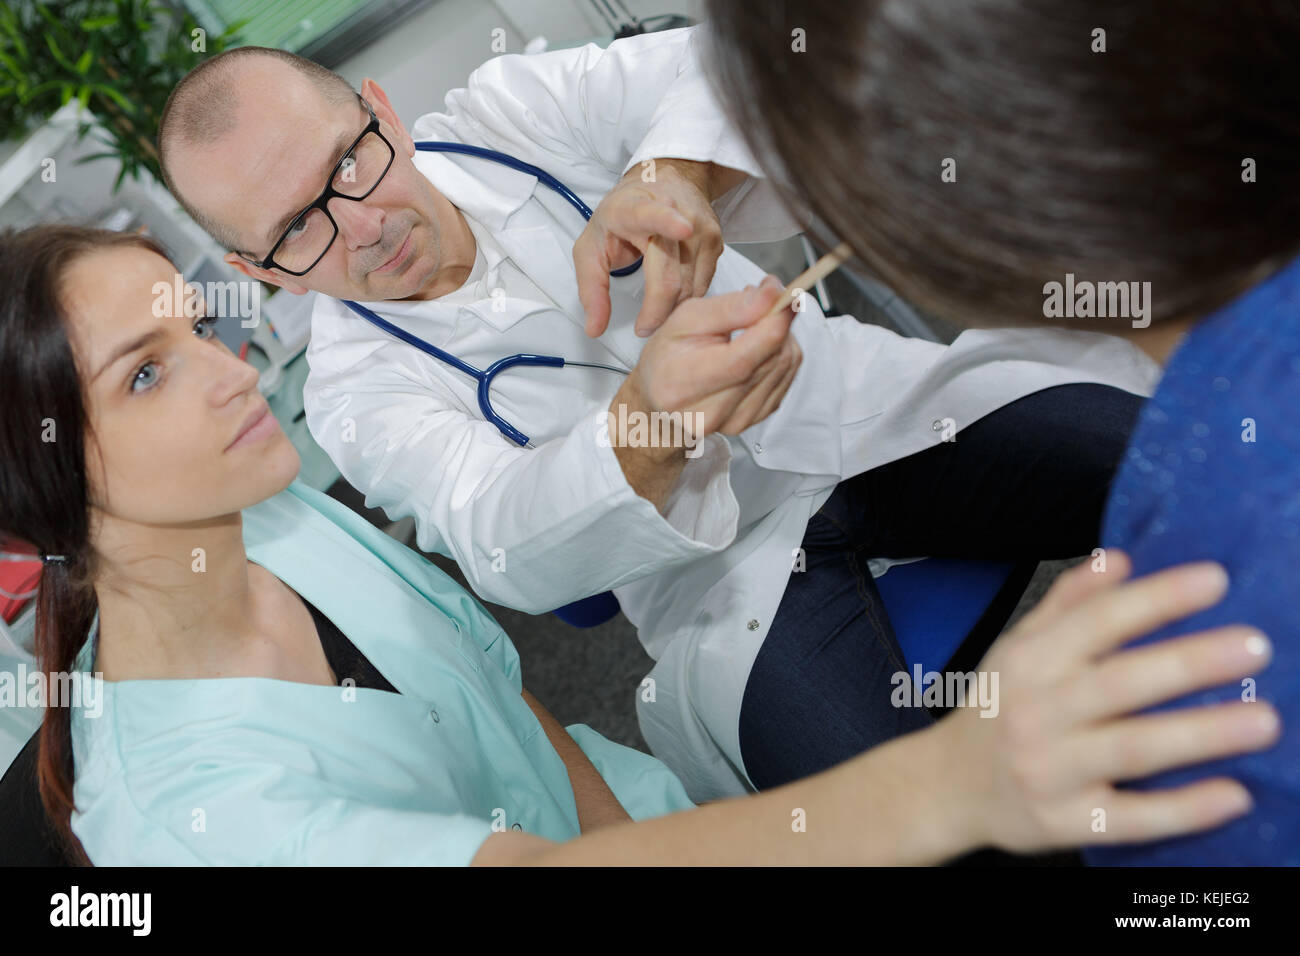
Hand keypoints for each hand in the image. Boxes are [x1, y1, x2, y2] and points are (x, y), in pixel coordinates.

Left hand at [576, 159, 729, 339]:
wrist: (663, 182)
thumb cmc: (622, 215)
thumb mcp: (591, 247)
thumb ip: (591, 289)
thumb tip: (595, 329)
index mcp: (637, 209)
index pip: (655, 215)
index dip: (669, 222)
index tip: (682, 229)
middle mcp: (677, 214)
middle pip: (672, 276)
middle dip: (657, 311)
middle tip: (643, 326)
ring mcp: (701, 229)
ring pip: (691, 287)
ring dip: (673, 308)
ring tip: (655, 307)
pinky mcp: (716, 242)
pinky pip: (703, 286)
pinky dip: (687, 298)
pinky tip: (672, 294)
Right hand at [625, 274, 801, 441]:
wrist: (661, 398)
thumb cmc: (668, 356)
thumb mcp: (685, 319)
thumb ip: (729, 307)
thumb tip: (772, 294)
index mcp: (686, 384)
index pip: (745, 358)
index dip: (773, 321)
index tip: (783, 294)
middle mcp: (713, 411)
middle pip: (772, 358)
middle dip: (777, 322)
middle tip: (762, 302)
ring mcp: (737, 421)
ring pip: (786, 365)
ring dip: (781, 337)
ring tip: (753, 327)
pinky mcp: (756, 420)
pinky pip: (787, 378)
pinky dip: (781, 355)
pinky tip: (759, 348)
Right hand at [941, 552, 1278, 854]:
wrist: (947, 786)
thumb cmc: (996, 708)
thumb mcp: (1017, 646)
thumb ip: (1069, 604)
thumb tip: (1120, 559)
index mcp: (1028, 662)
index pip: (1096, 622)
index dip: (1155, 599)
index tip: (1215, 580)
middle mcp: (1037, 713)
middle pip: (1119, 684)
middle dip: (1188, 663)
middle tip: (1255, 646)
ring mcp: (1051, 771)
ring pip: (1132, 749)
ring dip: (1199, 734)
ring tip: (1264, 719)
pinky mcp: (1066, 822)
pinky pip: (1130, 818)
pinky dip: (1182, 810)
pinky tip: (1233, 794)